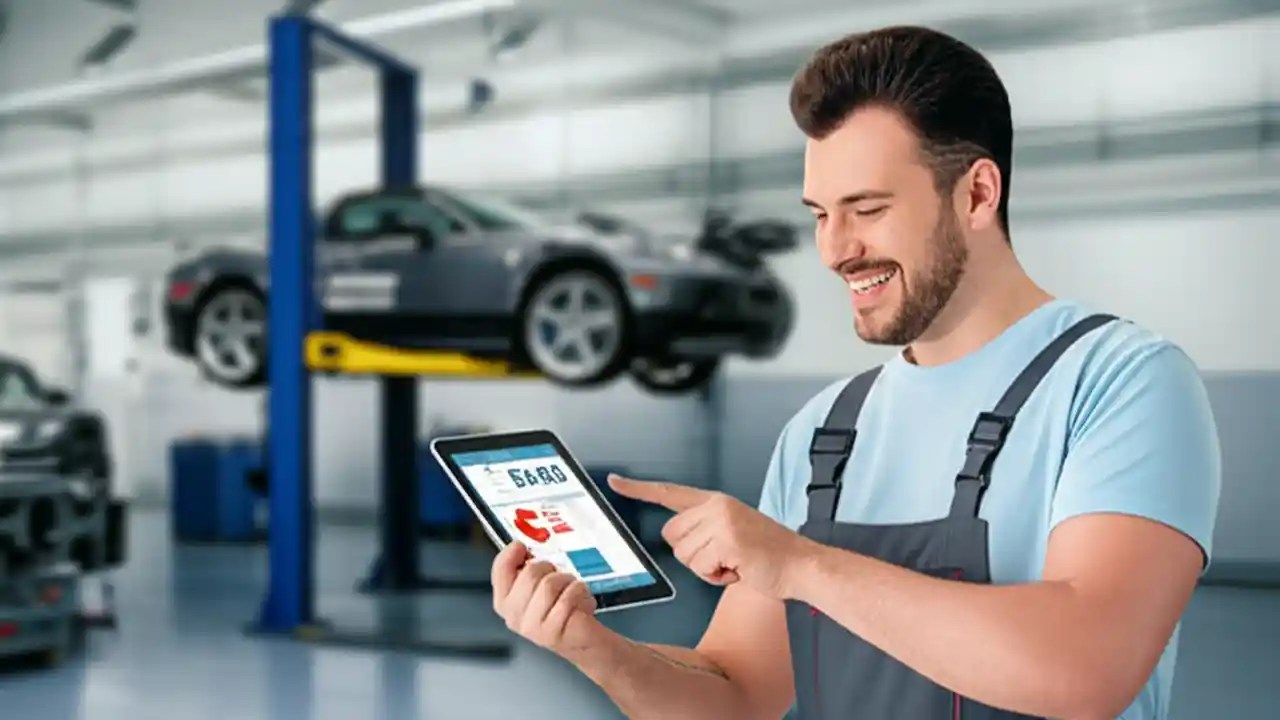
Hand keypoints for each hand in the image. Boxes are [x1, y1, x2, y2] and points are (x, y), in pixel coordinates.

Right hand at [491, 541, 601, 656]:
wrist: (583, 641)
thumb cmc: (562, 610)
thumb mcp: (539, 588)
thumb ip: (527, 570)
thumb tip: (522, 547)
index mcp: (505, 602)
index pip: (501, 569)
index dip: (512, 553)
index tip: (522, 547)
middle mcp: (513, 616)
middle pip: (530, 572)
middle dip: (552, 570)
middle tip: (561, 579)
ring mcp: (532, 627)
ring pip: (550, 584)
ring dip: (569, 582)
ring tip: (573, 592)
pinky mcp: (553, 633)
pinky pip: (568, 597)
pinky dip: (581, 594)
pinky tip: (582, 604)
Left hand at [609, 474, 812, 598]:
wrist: (801, 565)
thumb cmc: (767, 555)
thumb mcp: (732, 532)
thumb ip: (703, 530)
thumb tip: (678, 539)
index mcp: (715, 501)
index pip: (670, 492)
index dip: (639, 489)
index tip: (615, 481)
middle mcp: (716, 506)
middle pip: (672, 536)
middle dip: (692, 555)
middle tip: (723, 558)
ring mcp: (721, 520)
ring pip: (685, 555)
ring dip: (707, 569)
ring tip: (734, 563)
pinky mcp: (727, 539)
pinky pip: (701, 567)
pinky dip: (718, 577)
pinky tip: (739, 569)